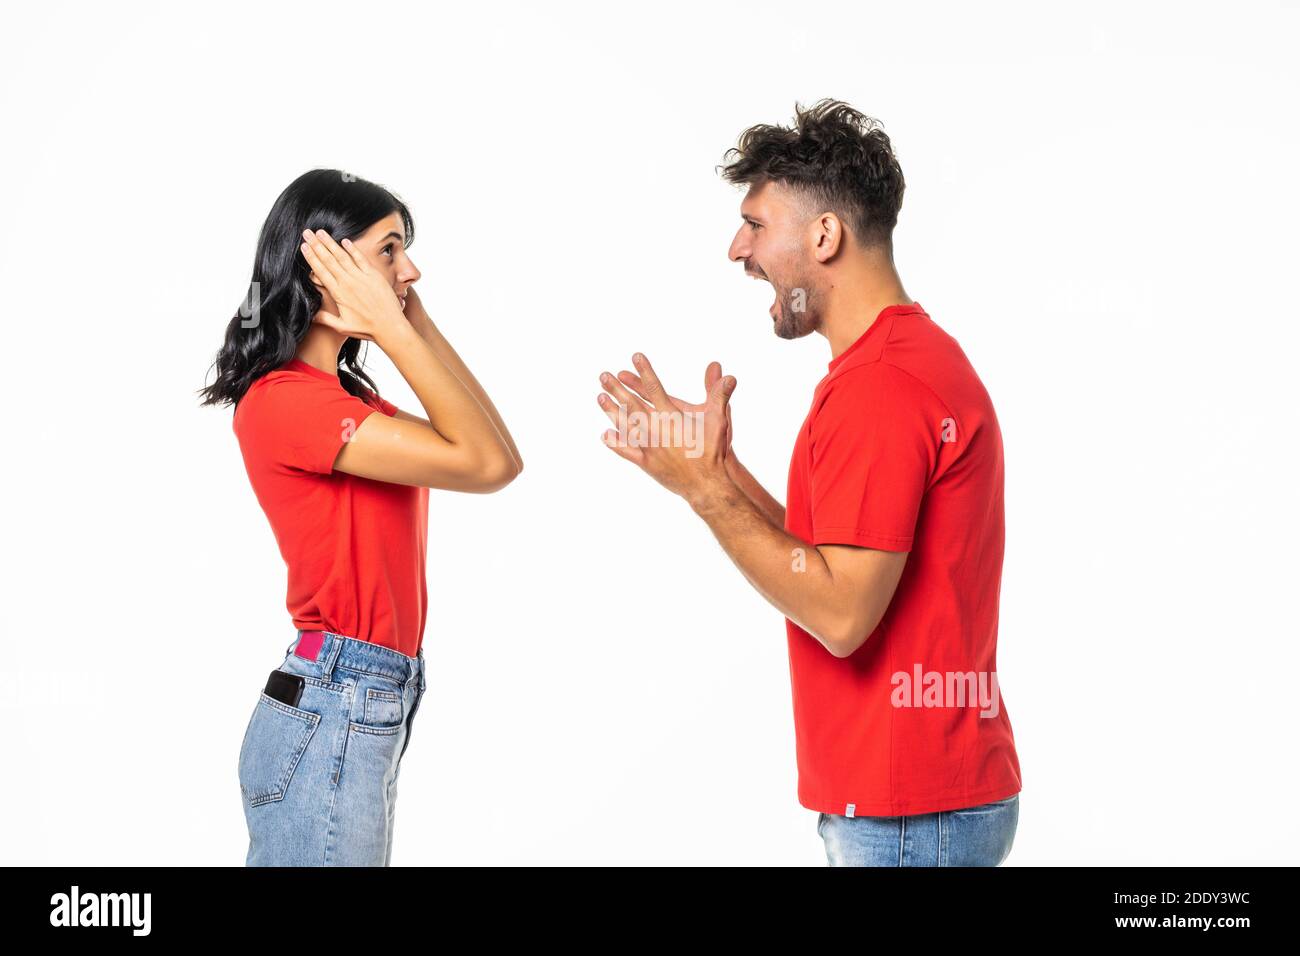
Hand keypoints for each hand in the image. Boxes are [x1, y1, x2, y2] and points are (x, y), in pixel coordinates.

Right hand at [299, 228, 406, 344]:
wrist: (390, 328)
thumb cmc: (367, 329)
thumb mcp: (342, 327)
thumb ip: (325, 319)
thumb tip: (310, 315)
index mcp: (339, 294)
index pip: (321, 271)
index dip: (311, 258)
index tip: (303, 247)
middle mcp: (348, 283)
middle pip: (328, 260)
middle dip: (316, 245)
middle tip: (306, 233)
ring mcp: (362, 278)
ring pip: (342, 256)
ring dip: (330, 243)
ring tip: (320, 232)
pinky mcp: (374, 276)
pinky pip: (361, 259)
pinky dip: (353, 249)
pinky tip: (345, 240)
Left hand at [598, 353, 735, 502]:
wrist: (706, 484)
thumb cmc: (714, 450)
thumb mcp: (719, 420)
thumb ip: (721, 395)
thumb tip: (730, 376)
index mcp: (671, 417)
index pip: (655, 388)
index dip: (644, 371)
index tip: (635, 357)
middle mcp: (656, 429)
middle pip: (632, 404)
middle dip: (617, 388)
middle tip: (603, 376)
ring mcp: (648, 446)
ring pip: (625, 424)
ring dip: (611, 410)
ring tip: (600, 397)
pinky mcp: (646, 463)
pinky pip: (626, 450)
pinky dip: (615, 442)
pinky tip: (605, 435)